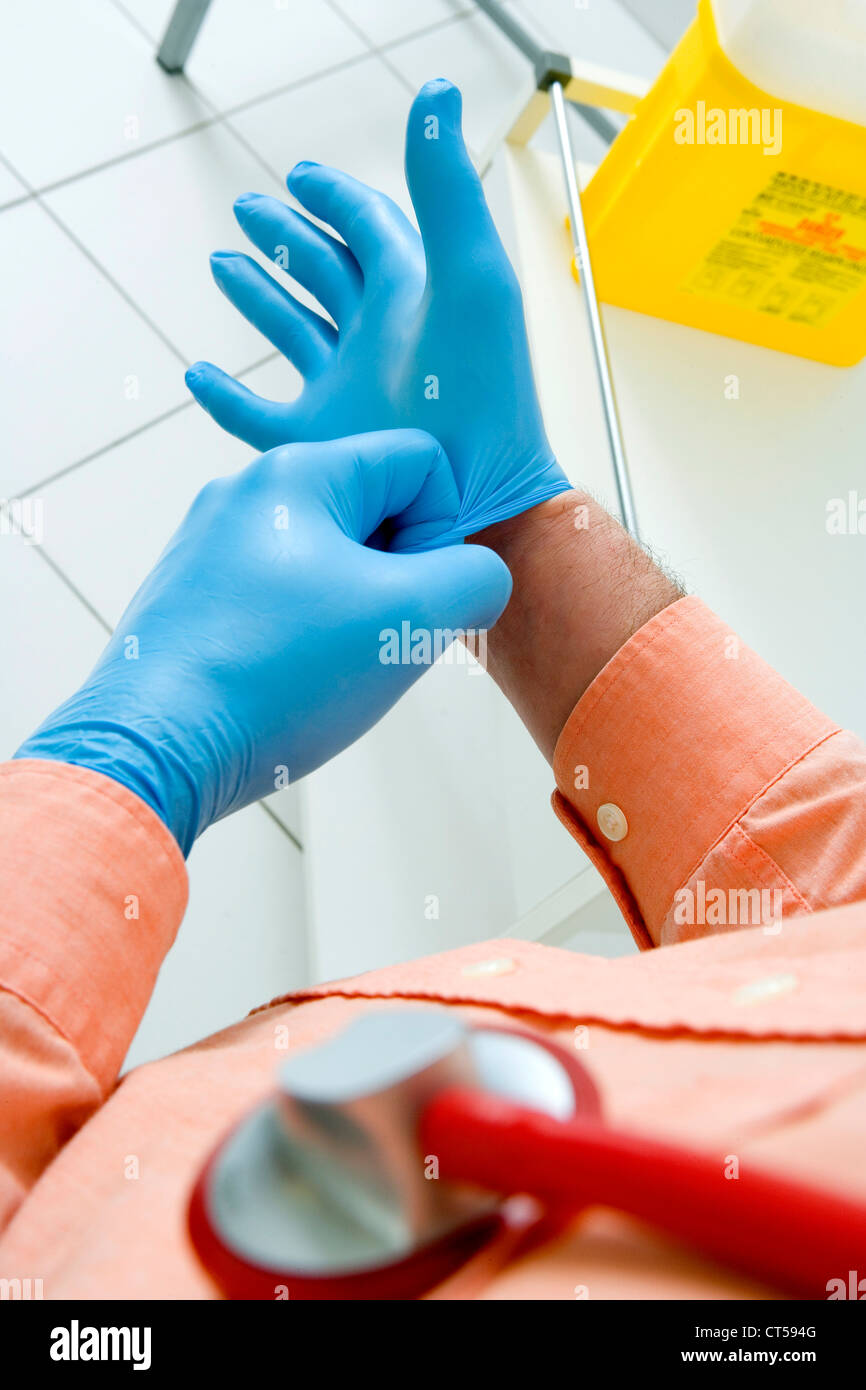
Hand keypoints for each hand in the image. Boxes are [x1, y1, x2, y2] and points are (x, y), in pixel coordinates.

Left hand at [15, 431, 510, 853]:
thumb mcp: (410, 620)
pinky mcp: (191, 596)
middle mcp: (246, 494)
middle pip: (373, 509)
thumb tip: (476, 578)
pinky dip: (304, 634)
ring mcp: (210, 545)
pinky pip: (281, 597)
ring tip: (331, 670)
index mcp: (297, 472)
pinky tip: (289, 683)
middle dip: (399, 575)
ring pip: (328, 559)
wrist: (153, 747)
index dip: (445, 529)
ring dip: (356, 611)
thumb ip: (475, 580)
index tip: (418, 595)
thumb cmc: (279, 675)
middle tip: (381, 641)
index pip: (420, 462)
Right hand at [185, 78, 569, 543]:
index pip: (369, 230)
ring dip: (257, 296)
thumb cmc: (484, 392)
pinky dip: (225, 398)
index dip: (335, 197)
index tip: (299, 176)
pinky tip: (198, 373)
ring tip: (221, 263)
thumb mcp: (470, 276)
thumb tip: (434, 93)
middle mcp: (376, 340)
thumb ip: (445, 190)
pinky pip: (258, 417)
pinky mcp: (319, 444)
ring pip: (291, 332)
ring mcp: (345, 392)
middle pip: (325, 273)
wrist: (477, 494)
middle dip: (286, 237)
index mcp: (412, 296)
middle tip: (247, 207)